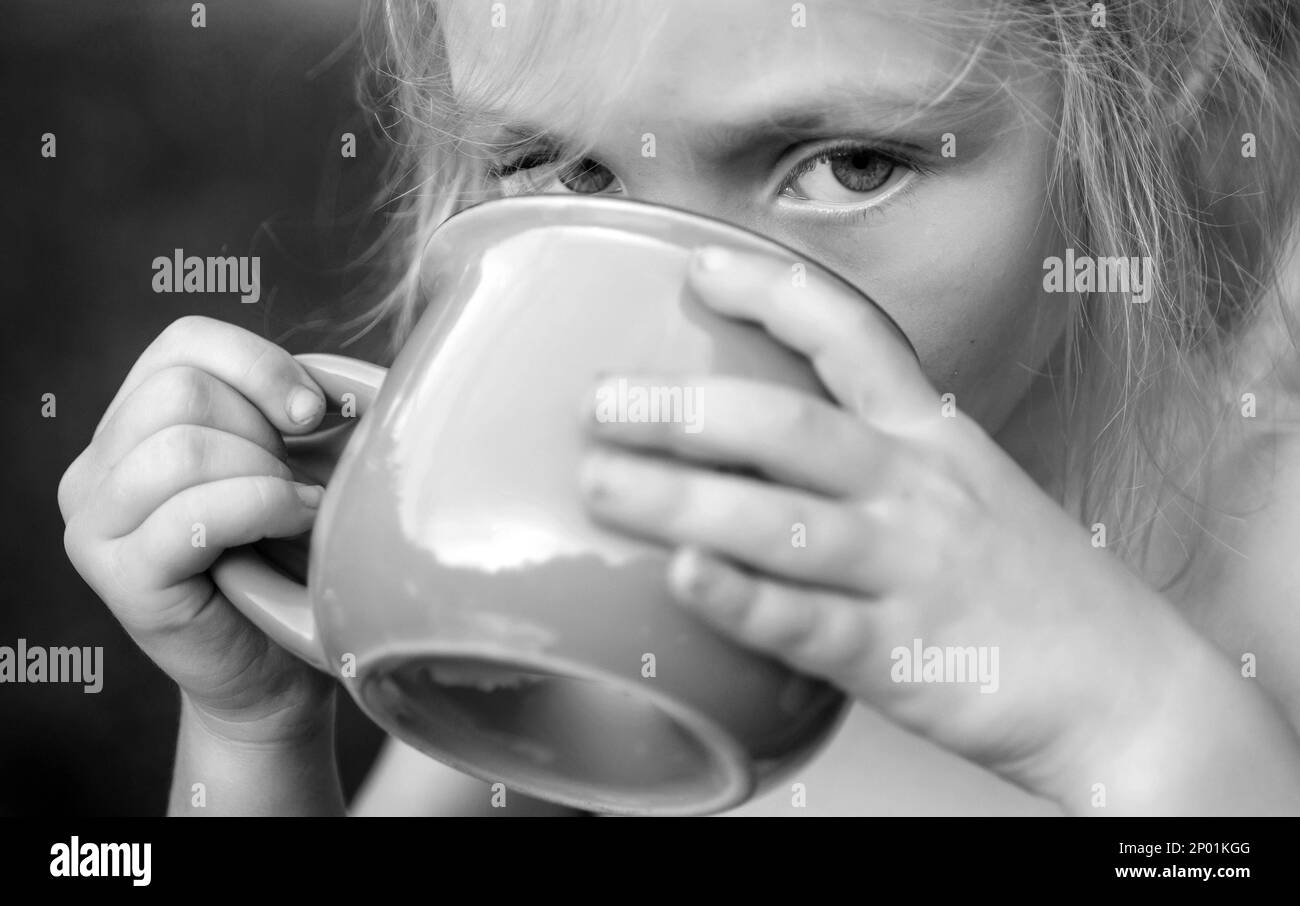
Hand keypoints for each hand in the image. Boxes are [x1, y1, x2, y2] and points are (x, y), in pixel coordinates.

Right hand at [60, 316, 334, 745]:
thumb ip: (282, 407)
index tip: (312, 413)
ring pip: (182, 448)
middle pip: (180, 390)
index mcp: (130, 425)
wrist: (274, 667)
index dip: (261, 364)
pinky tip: (296, 526)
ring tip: (296, 510)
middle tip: (294, 481)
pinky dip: (265, 510)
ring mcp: (95, 524)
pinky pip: (194, 514)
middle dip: (262, 432)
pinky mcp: (119, 575)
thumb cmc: (288, 560)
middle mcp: (96, 468)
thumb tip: (324, 385)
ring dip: (265, 475)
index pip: (182, 341)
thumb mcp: (286, 461)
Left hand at [578, 245, 1202, 804]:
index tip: (699, 265)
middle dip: (687, 406)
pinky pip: (806, 621)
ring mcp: (906, 568)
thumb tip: (766, 446)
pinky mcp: (900, 653)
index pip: (851, 336)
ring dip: (681, 497)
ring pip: (779, 519)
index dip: (771, 291)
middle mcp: (913, 489)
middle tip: (601, 400)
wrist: (1123, 687)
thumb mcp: (967, 487)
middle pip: (789, 425)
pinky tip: (682, 577)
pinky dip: (741, 599)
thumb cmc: (1029, 587)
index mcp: (930, 437)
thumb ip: (878, 459)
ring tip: (599, 484)